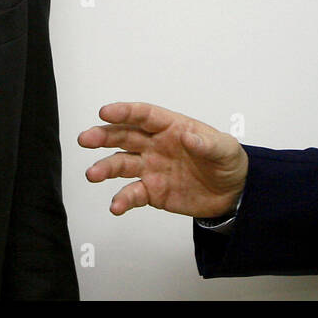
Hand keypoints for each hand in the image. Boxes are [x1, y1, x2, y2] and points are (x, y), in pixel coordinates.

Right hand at [78, 102, 247, 217]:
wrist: (232, 194)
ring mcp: (150, 168)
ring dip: (105, 168)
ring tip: (93, 174)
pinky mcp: (151, 191)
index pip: (144, 115)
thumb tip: (189, 137)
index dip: (125, 112)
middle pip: (124, 135)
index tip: (106, 112)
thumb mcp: (226, 150)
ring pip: (120, 164)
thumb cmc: (227, 162)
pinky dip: (122, 199)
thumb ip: (207, 144)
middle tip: (86, 138)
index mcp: (171, 127)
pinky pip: (132, 194)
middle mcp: (155, 145)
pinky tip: (116, 206)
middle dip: (103, 135)